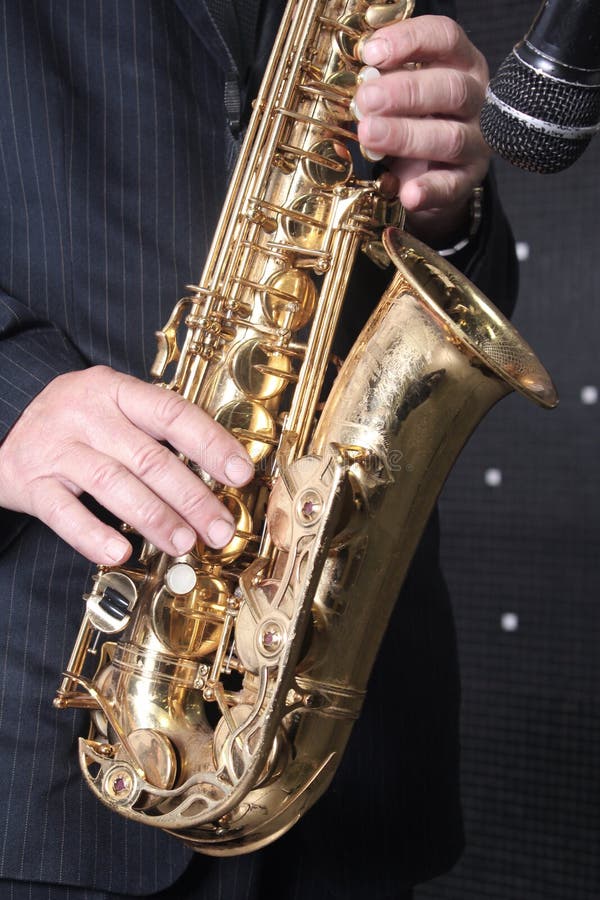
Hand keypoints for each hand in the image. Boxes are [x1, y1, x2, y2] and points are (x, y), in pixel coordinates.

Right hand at [0, 366, 254, 564]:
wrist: (2, 428)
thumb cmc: (74, 423)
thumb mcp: (111, 407)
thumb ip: (154, 430)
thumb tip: (217, 470)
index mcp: (115, 390)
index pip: (172, 413)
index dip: (210, 444)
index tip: (240, 473)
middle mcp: (86, 415)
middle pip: (149, 458)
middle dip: (192, 498)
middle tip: (220, 529)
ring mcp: (57, 448)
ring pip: (115, 485)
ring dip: (156, 518)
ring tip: (185, 543)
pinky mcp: (31, 483)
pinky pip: (65, 513)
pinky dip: (93, 535)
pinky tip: (120, 553)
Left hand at [354, 15, 490, 245]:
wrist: (431, 171)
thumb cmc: (413, 118)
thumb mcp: (400, 93)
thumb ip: (384, 83)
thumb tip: (361, 83)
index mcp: (460, 63)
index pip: (445, 39)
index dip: (410, 41)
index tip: (371, 53)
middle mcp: (475, 99)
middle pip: (450, 88)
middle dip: (404, 92)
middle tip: (365, 100)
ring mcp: (475, 141)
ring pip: (450, 137)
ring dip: (406, 136)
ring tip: (369, 135)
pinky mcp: (468, 179)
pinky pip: (453, 185)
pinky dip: (430, 190)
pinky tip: (408, 193)